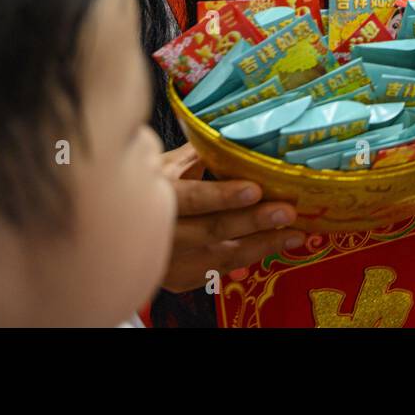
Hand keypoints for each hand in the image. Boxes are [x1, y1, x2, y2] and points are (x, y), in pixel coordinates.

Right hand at [159, 144, 304, 291]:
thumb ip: (196, 154)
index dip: (221, 196)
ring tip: (294, 233)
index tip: (254, 189)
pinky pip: (222, 270)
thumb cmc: (145, 188)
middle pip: (212, 230)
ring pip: (222, 256)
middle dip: (254, 221)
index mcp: (156, 196)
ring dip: (263, 245)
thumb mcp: (162, 165)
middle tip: (287, 211)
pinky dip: (250, 257)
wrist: (120, 233)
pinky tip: (275, 246)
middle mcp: (161, 235)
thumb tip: (233, 136)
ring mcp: (171, 262)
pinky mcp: (181, 279)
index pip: (190, 199)